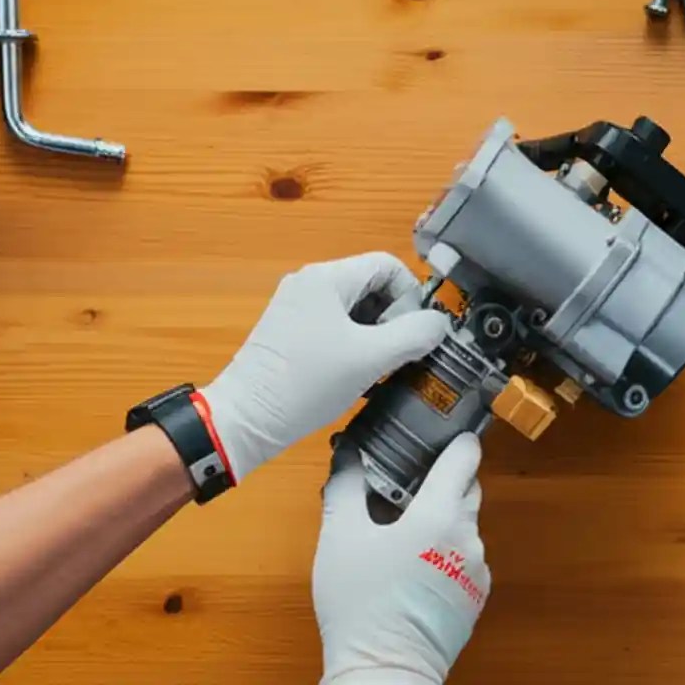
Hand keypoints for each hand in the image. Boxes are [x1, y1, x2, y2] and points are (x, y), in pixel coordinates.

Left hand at [202, 252, 449, 482]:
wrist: (245, 419)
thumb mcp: (370, 358)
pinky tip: (358, 376)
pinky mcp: (289, 333)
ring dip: (376, 335)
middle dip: (394, 318)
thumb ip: (413, 336)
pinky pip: (335, 327)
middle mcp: (309, 283)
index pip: (388, 265)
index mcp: (326, 278)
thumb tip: (439, 324)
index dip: (411, 295)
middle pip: (371, 286)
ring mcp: (296, 308)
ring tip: (381, 370)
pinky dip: (355, 346)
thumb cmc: (307, 384)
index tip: (415, 333)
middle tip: (401, 355)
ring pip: (355, 309)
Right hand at [314, 434, 489, 684]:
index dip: (456, 442)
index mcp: (440, 514)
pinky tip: (415, 568)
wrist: (383, 667)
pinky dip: (446, 554)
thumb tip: (348, 454)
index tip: (448, 435)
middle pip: (467, 490)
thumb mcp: (340, 536)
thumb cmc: (361, 604)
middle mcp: (468, 537)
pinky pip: (466, 560)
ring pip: (465, 527)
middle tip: (407, 489)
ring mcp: (477, 569)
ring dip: (442, 523)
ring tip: (403, 536)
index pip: (465, 458)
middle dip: (443, 484)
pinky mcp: (476, 597)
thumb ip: (346, 485)